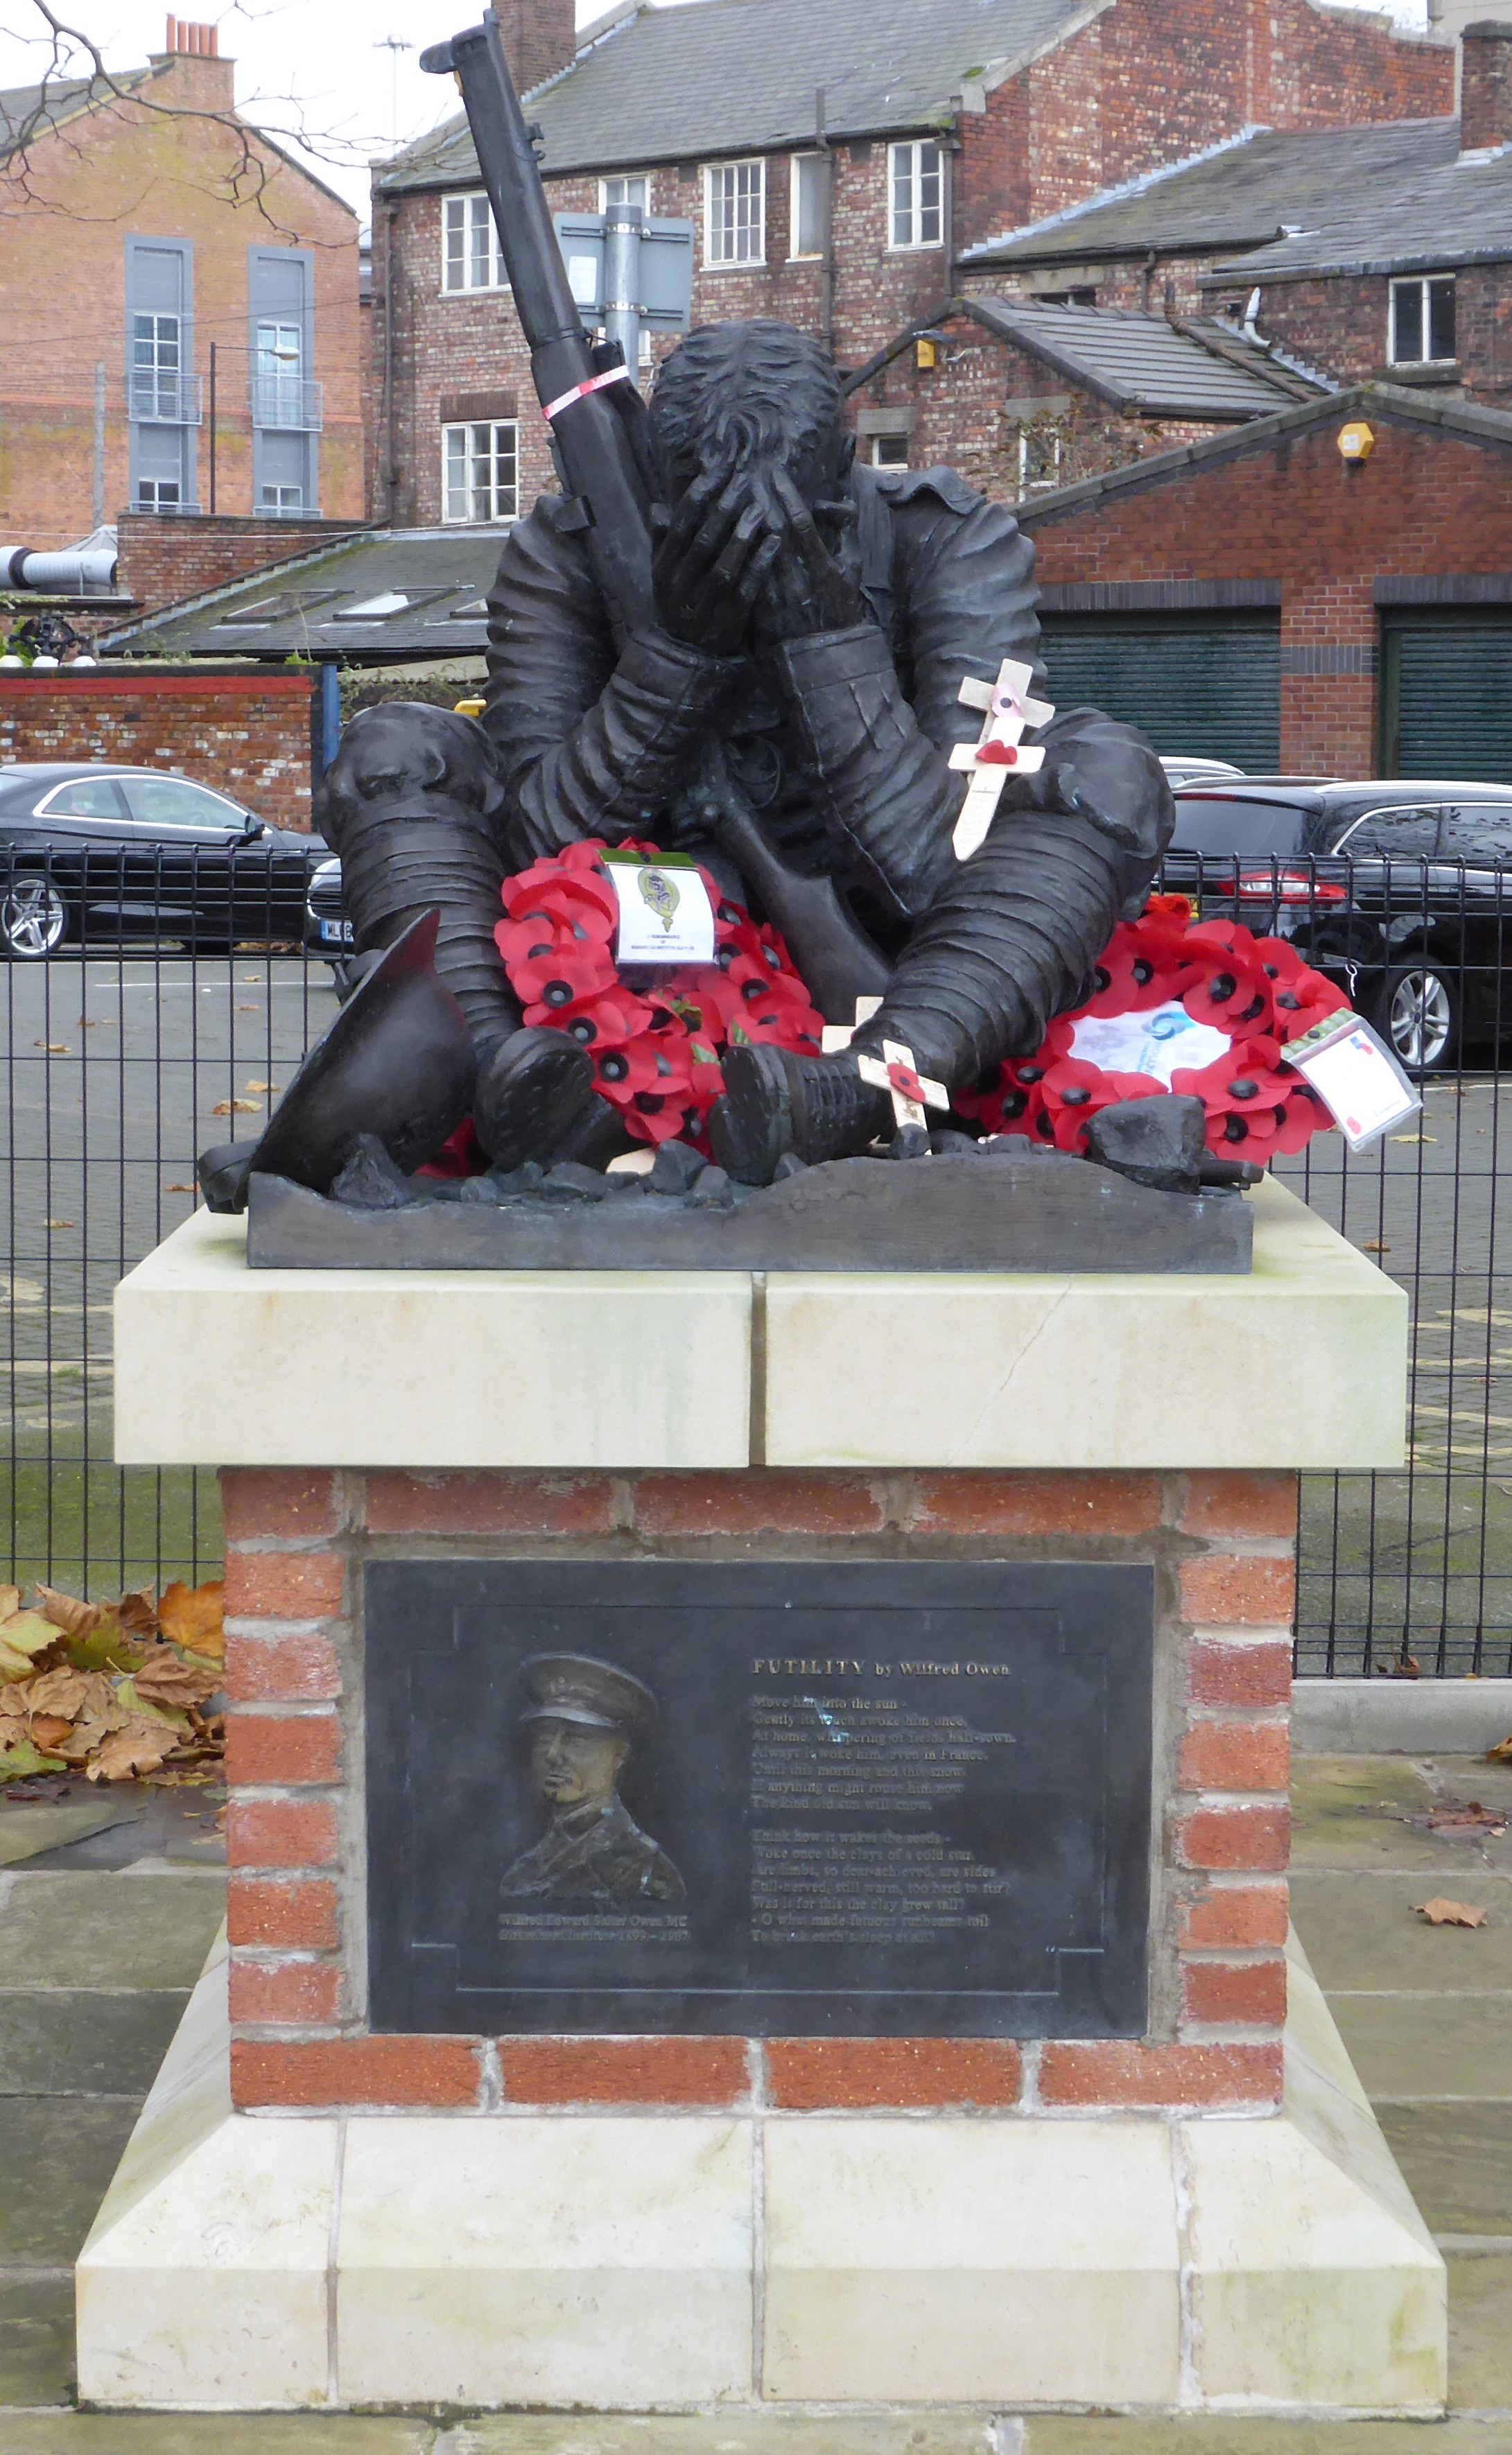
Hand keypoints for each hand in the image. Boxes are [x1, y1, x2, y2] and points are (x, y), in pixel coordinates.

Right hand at [651, 469, 780, 657]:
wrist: (685, 656)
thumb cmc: (678, 604)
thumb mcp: (663, 574)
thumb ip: (662, 541)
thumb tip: (658, 508)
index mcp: (664, 568)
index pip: (680, 525)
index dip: (698, 495)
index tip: (717, 470)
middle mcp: (680, 585)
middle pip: (703, 542)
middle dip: (724, 509)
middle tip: (744, 482)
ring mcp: (704, 605)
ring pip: (723, 567)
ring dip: (743, 536)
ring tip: (760, 508)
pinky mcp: (727, 621)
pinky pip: (745, 590)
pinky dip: (760, 566)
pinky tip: (774, 543)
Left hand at [748, 467, 863, 646]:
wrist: (826, 657)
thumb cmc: (841, 606)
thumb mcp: (852, 569)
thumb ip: (847, 532)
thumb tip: (842, 501)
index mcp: (824, 570)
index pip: (802, 524)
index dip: (787, 495)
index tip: (775, 471)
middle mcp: (799, 582)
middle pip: (773, 532)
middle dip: (760, 498)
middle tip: (747, 471)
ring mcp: (778, 599)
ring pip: (754, 553)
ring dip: (741, 522)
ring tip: (730, 493)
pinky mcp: (761, 612)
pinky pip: (743, 577)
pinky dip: (735, 552)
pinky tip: (723, 532)